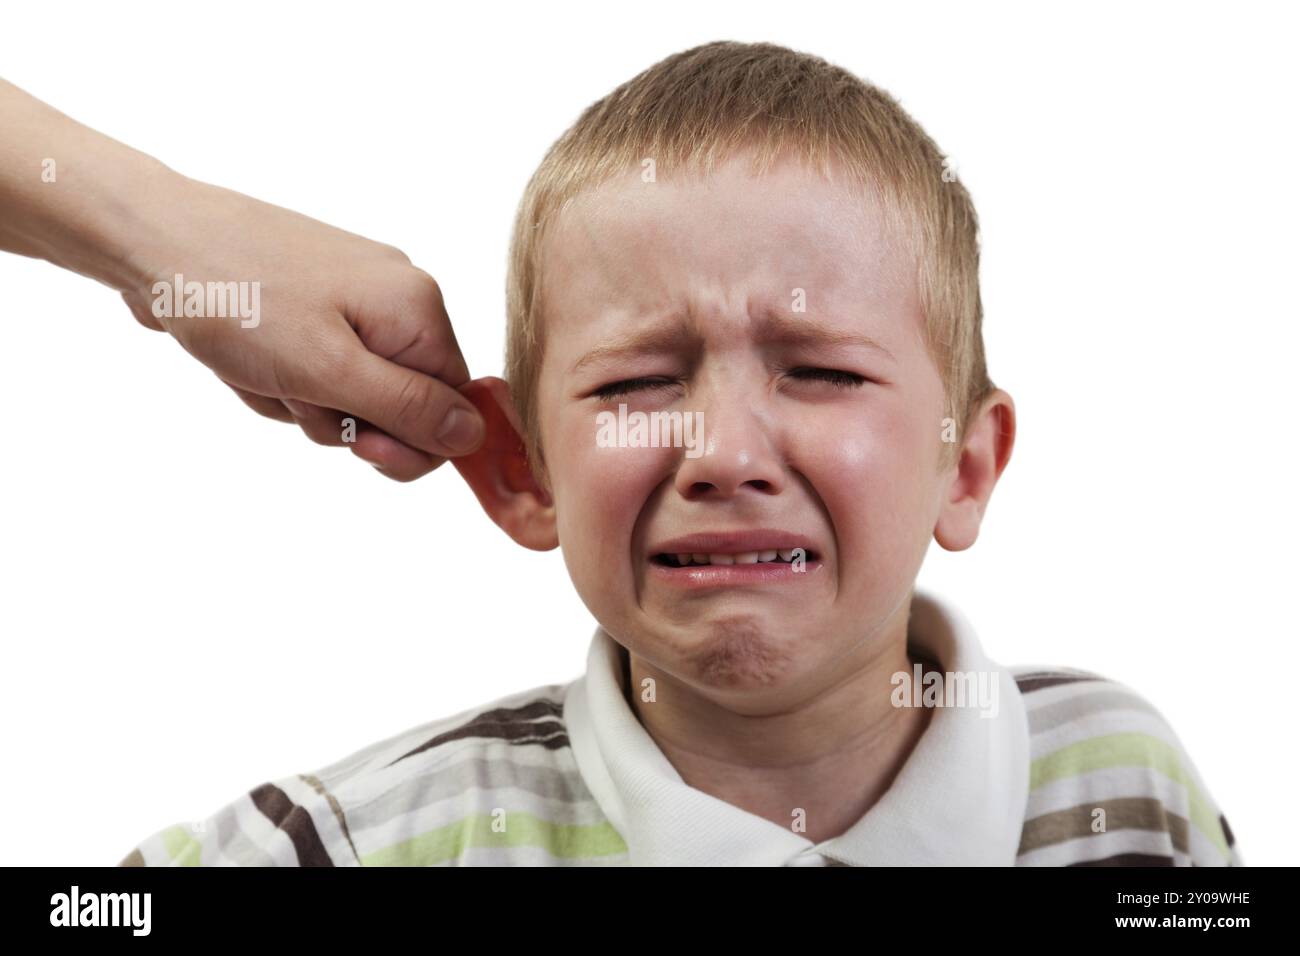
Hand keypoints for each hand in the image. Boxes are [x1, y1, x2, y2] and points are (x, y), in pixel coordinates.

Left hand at [117, 174, 484, 479]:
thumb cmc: (237, 299)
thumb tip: (475, 437)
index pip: (453, 408)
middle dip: (343, 419)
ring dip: (302, 401)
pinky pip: (318, 372)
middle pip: (400, 406)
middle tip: (295, 394)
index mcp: (417, 309)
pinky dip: (283, 381)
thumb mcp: (329, 371)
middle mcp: (397, 299)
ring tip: (259, 369)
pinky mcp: (314, 305)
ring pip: (351, 395)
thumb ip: (409, 409)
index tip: (356, 445)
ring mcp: (353, 300)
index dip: (408, 442)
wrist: (150, 238)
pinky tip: (247, 359)